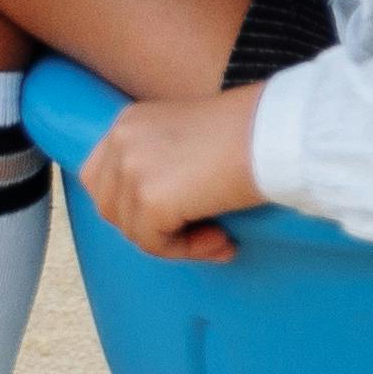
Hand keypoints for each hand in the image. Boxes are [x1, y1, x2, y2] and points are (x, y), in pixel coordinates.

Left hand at [79, 86, 264, 263]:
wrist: (274, 134)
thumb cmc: (250, 133)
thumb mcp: (187, 138)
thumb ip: (158, 163)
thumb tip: (151, 212)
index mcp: (128, 122)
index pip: (99, 177)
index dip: (129, 204)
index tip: (170, 214)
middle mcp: (121, 141)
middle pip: (109, 208)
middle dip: (149, 227)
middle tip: (198, 230)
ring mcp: (131, 170)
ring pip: (133, 231)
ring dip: (174, 243)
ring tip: (218, 236)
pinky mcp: (149, 199)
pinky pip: (154, 244)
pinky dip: (186, 250)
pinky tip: (221, 239)